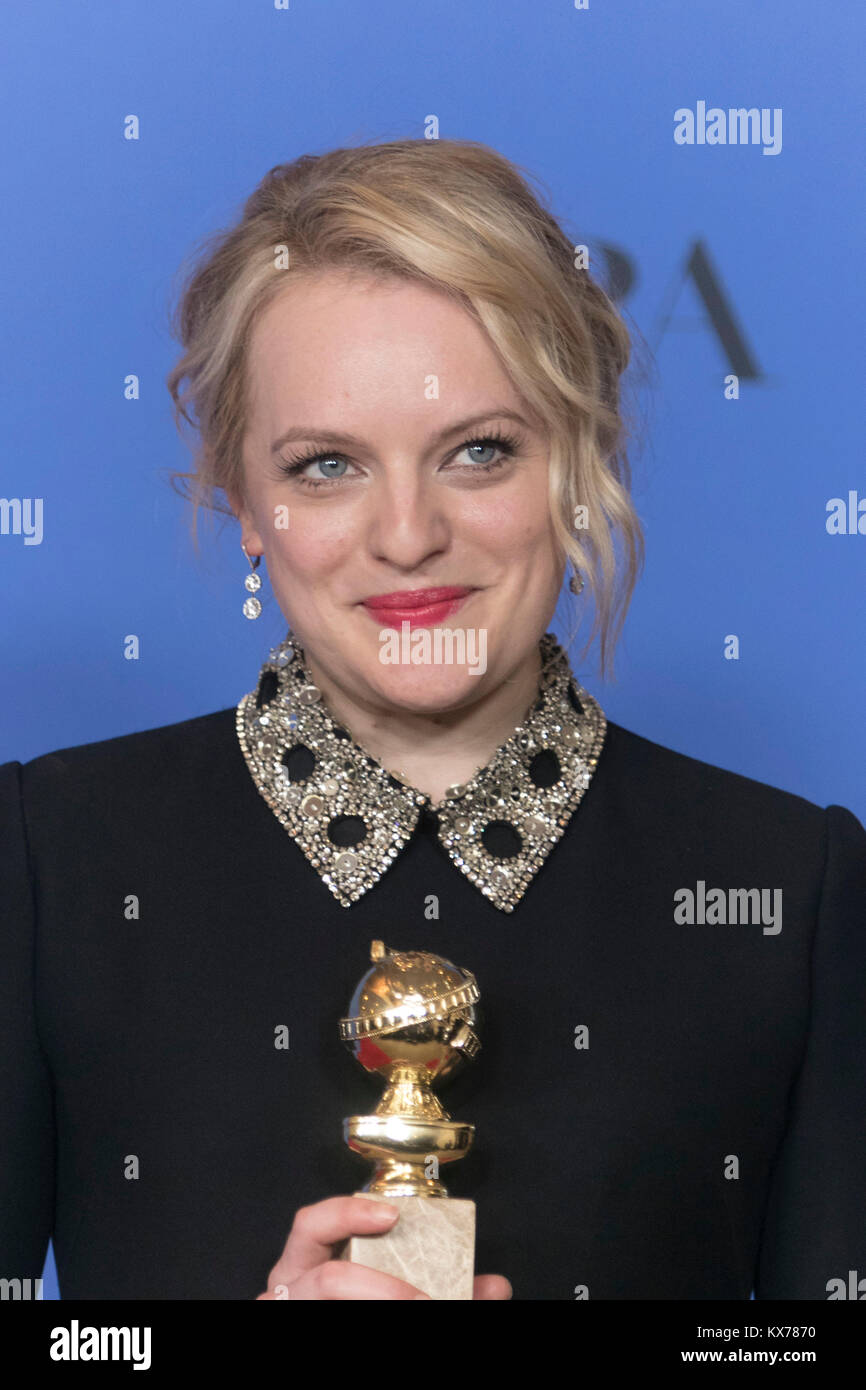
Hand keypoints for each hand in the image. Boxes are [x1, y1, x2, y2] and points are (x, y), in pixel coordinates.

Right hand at [255, 1195, 511, 1299]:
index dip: (348, 1213)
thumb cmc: (365, 1295)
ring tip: (421, 1304)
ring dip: (383, 1301)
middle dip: (384, 1291)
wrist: (353, 1324)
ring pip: (330, 1298)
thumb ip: (449, 1284)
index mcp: (309, 1260)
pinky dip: (372, 1311)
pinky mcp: (297, 1327)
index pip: (312, 1222)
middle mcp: (292, 1288)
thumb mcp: (400, 1284)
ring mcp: (295, 1310)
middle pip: (328, 1279)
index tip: (392, 1215)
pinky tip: (400, 1313)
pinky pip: (331, 1321)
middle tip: (425, 1300)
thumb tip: (496, 1287)